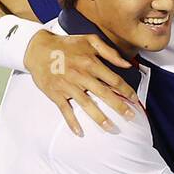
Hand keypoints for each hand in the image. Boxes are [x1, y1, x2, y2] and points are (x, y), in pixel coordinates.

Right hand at [24, 32, 138, 136]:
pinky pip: (65, 110)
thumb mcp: (90, 41)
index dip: (126, 91)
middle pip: (104, 94)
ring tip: (111, 128)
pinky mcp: (56, 93)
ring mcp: (68, 86)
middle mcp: (81, 75)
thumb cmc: (67, 45)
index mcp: (90, 62)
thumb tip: (127, 65)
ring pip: (87, 104)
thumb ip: (110, 52)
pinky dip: (72, 122)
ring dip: (99, 118)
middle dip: (119, 107)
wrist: (38, 49)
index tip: (135, 100)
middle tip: (131, 117)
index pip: (114, 80)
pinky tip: (80, 132)